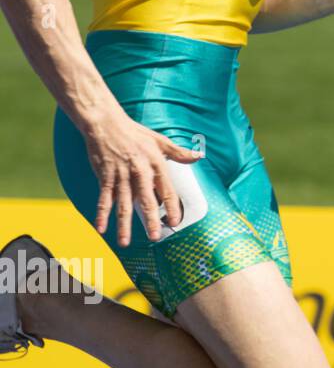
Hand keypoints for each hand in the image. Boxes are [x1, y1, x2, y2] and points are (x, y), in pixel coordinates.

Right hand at [84, 113, 201, 246]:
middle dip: (150, 221)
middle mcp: (139, 172)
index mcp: (155, 165)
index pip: (167, 190)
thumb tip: (199, 156)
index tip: (175, 222)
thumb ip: (179, 152)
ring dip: (124, 225)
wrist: (106, 124)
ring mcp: (121, 176)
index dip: (172, 207)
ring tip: (125, 242)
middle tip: (155, 237)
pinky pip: (104, 199)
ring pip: (123, 205)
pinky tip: (101, 229)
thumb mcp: (160, 141)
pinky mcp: (105, 177)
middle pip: (146, 201)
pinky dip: (101, 214)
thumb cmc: (135, 133)